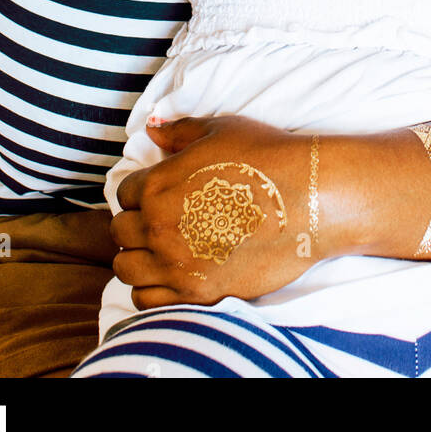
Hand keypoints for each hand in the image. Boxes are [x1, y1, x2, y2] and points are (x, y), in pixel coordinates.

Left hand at [111, 115, 339, 307]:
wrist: (309, 198)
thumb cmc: (266, 156)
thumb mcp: (219, 130)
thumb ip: (178, 132)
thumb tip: (151, 130)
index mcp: (159, 185)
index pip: (125, 194)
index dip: (141, 193)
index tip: (159, 196)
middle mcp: (159, 227)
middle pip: (121, 232)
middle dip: (137, 224)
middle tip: (163, 222)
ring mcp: (177, 265)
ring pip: (127, 269)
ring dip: (139, 258)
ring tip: (163, 250)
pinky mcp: (198, 294)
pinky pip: (147, 301)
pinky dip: (151, 290)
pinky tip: (171, 276)